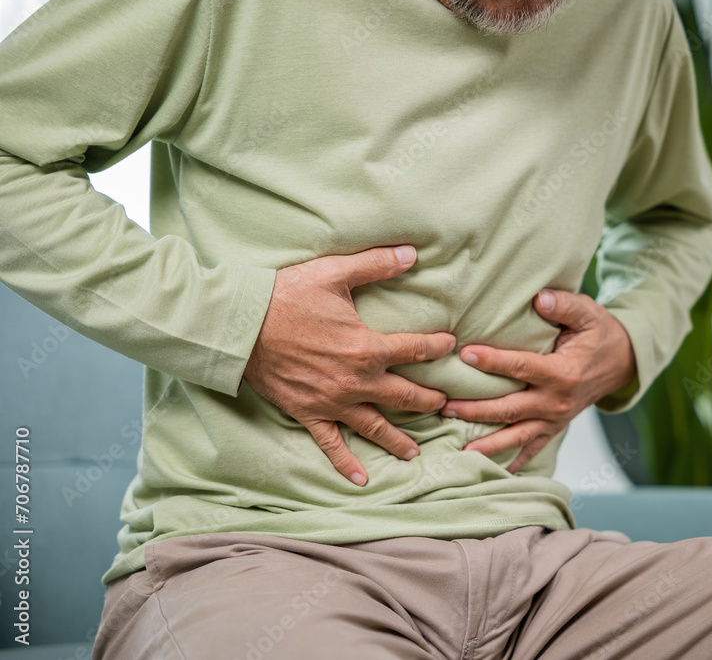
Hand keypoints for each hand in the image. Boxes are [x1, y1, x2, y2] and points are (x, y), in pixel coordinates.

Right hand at [242, 245, 455, 486]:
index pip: (416, 351)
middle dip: (427, 401)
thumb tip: (411, 254)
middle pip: (404, 396)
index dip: (437, 347)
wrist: (241, 325)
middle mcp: (356, 381)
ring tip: (415, 452)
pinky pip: (331, 443)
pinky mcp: (308, 413)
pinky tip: (361, 479)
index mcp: (368, 348)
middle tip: (443, 405)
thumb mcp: (334, 272)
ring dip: (397, 440)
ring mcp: (333, 402)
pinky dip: (346, 463)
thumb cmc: (287, 295)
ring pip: (374, 426)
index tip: (450, 346)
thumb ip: (376, 264)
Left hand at [440, 289, 636, 473]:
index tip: (465, 354)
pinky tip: (489, 471)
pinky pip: (530, 450)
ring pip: (515, 436)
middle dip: (475, 409)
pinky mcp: (554, 429)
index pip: (521, 367)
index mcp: (563, 373)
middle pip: (510, 409)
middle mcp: (557, 402)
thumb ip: (564, 304)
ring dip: (486, 443)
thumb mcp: (588, 314)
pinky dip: (511, 463)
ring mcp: (555, 420)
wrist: (623, 363)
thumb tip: (540, 297)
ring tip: (457, 447)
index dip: (493, 361)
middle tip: (444, 406)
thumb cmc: (600, 334)